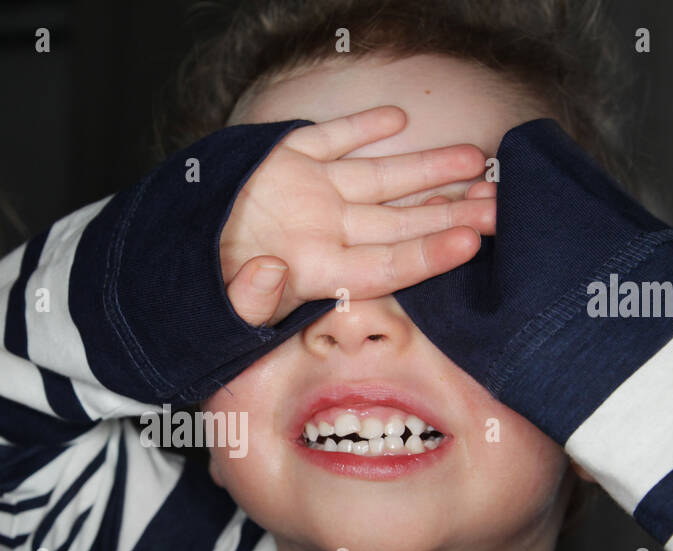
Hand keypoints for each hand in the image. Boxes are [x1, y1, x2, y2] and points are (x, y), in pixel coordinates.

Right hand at [220, 106, 495, 325]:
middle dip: (451, 212)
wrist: (171, 257)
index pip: (385, 266)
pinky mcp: (286, 161)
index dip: (428, 255)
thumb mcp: (219, 308)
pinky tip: (399, 120)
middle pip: (400, 223)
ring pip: (380, 179)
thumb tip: (269, 271)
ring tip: (475, 161)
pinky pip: (331, 139)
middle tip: (501, 204)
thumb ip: (247, 297)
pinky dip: (362, 128)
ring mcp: (309, 194)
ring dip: (426, 168)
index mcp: (315, 272)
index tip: (471, 242)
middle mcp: (323, 232)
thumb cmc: (200, 292)